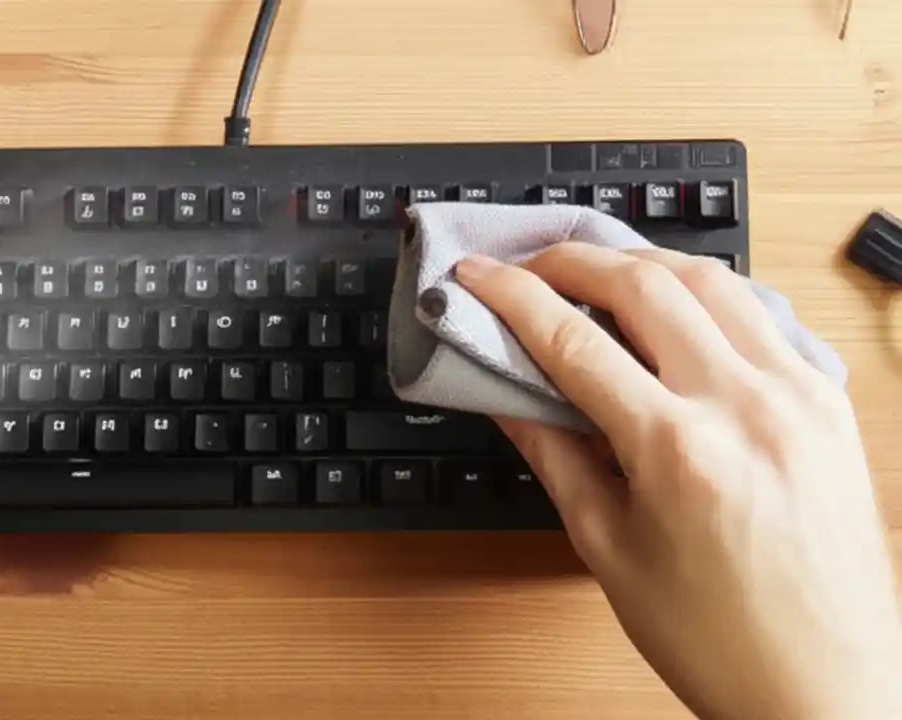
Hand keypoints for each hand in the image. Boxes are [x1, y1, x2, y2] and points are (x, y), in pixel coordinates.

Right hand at [456, 244, 901, 719]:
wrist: (825, 686)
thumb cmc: (720, 639)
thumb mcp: (608, 548)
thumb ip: (554, 454)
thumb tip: (507, 393)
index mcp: (679, 451)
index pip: (573, 340)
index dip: (510, 296)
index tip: (475, 275)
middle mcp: (747, 406)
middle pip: (644, 282)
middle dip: (572, 259)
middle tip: (528, 264)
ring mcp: (798, 396)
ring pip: (712, 278)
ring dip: (642, 262)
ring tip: (596, 272)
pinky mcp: (828, 402)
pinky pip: (764, 313)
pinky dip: (708, 293)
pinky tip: (676, 308)